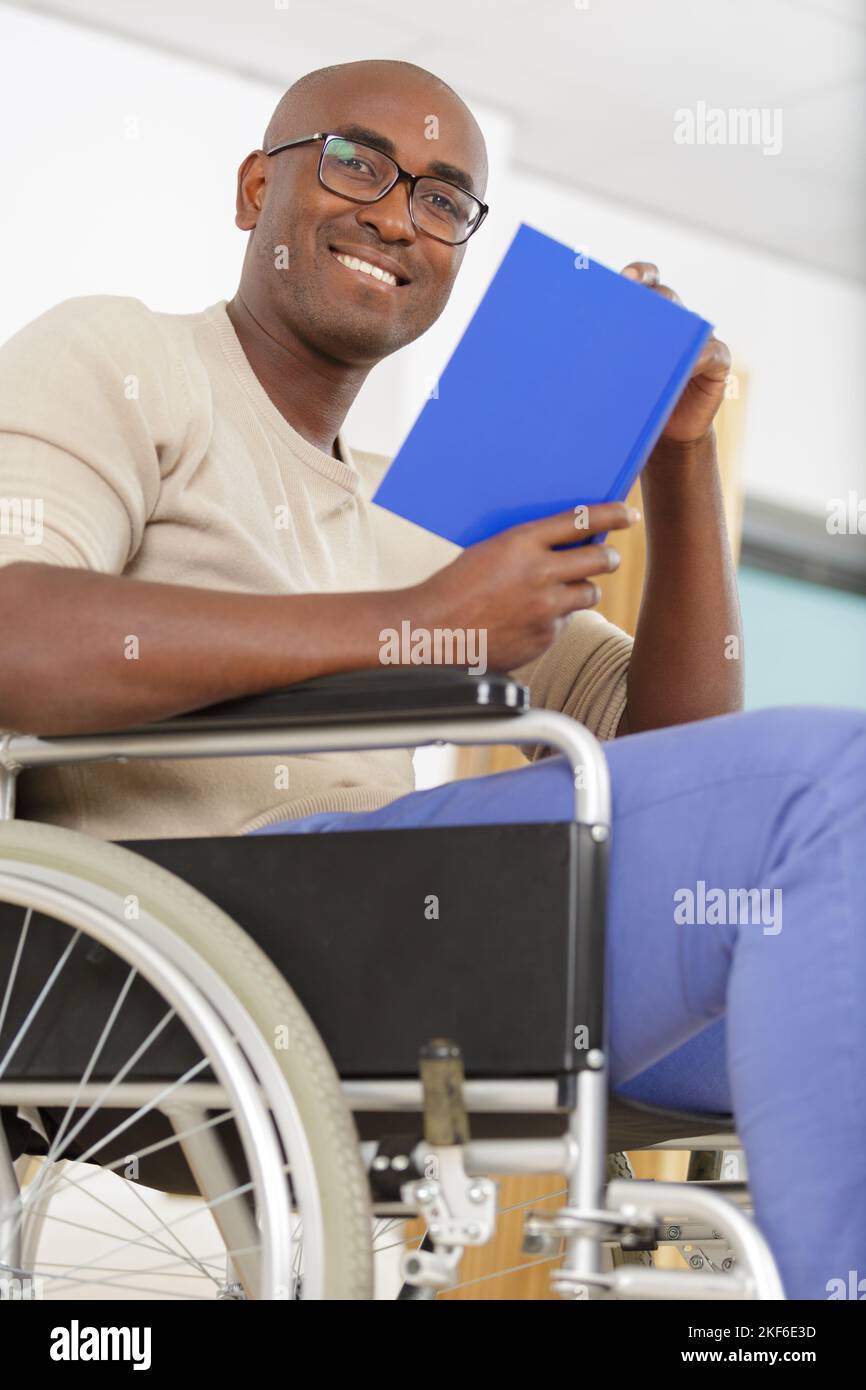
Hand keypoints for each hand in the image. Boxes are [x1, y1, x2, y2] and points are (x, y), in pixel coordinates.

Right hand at [415, 503, 638, 670]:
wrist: (433, 633)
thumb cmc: (455, 588)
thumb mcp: (489, 551)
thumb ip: (528, 546)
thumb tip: (568, 543)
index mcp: (521, 542)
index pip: (581, 521)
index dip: (611, 515)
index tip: (627, 514)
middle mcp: (540, 573)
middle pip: (600, 560)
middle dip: (608, 558)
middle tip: (608, 557)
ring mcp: (546, 608)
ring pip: (589, 593)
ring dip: (582, 589)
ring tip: (561, 591)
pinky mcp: (545, 636)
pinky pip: (565, 622)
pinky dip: (554, 618)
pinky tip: (527, 618)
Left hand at [621, 261, 731, 447]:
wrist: (665, 433)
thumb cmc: (633, 401)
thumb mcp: (614, 377)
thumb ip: (603, 358)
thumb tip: (568, 349)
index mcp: (645, 316)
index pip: (644, 282)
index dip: (638, 274)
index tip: (625, 278)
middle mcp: (673, 320)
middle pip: (665, 296)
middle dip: (652, 295)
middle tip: (637, 297)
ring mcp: (697, 338)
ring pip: (689, 321)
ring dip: (674, 325)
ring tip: (657, 334)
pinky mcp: (716, 360)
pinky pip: (710, 352)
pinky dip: (697, 358)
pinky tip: (683, 367)